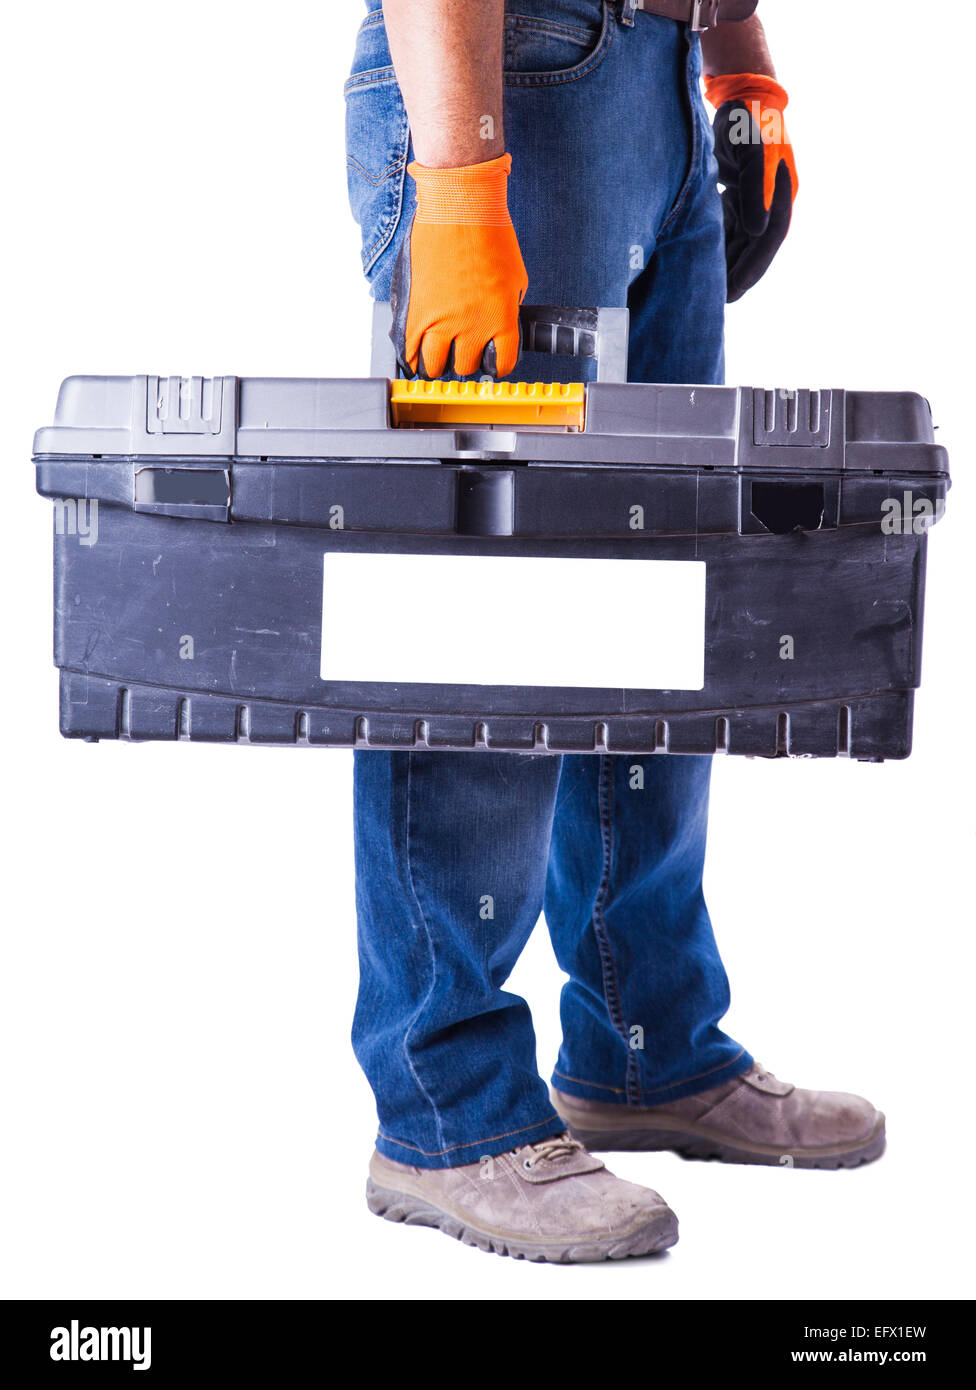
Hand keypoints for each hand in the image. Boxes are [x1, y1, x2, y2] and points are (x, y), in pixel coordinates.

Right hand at [390, 153, 527, 378]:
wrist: (460, 206)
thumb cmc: (490, 235)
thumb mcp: (516, 279)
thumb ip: (507, 310)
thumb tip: (495, 332)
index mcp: (501, 319)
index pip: (502, 363)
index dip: (497, 363)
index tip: (491, 360)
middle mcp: (471, 326)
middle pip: (465, 366)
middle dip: (465, 360)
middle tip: (461, 349)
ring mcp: (440, 320)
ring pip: (434, 365)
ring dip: (437, 363)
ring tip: (437, 354)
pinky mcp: (414, 310)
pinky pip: (408, 350)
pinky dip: (412, 357)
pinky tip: (415, 353)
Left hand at [704, 73, 797, 302]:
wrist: (741, 93)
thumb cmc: (747, 119)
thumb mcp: (752, 151)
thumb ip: (754, 189)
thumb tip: (758, 230)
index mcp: (781, 195)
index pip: (767, 242)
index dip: (751, 270)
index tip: (731, 295)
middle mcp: (771, 202)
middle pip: (753, 248)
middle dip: (736, 275)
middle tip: (713, 303)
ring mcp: (755, 199)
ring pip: (740, 241)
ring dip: (726, 264)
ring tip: (706, 291)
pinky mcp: (738, 195)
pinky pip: (729, 228)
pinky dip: (718, 246)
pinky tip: (702, 263)